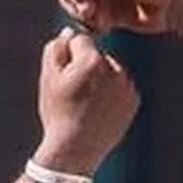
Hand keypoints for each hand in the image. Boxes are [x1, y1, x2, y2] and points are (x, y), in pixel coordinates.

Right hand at [34, 28, 138, 176]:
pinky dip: (111, 94)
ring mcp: (128, 86)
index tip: (65, 77)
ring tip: (87, 103)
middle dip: (87, 66)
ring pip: (111, 71)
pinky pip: (121, 87)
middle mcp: (116, 69)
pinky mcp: (134, 101)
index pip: (80, 40)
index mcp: (93, 60)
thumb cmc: (58, 112)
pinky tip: (99, 109)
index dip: (68, 57)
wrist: (76, 149)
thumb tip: (69, 33)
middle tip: (75, 93)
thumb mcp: (48, 78)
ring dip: (100, 79)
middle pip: (97, 55)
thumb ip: (56, 48)